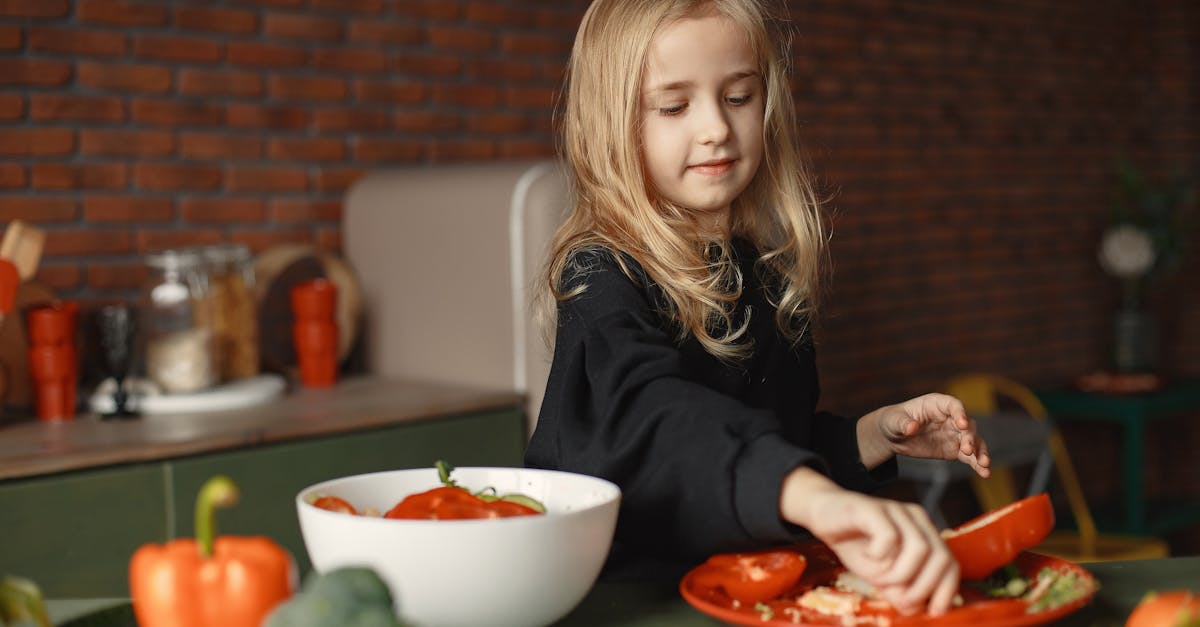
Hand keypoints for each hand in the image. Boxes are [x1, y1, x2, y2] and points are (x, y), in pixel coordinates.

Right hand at [780, 468, 959, 614]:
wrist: (823, 515)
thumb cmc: (855, 544)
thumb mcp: (882, 575)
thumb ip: (901, 591)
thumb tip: (918, 610)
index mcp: (925, 533)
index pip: (951, 564)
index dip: (946, 591)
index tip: (933, 611)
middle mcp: (917, 519)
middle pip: (941, 557)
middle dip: (923, 588)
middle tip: (900, 599)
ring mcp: (896, 511)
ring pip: (919, 549)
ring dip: (900, 574)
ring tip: (879, 578)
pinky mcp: (873, 508)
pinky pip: (889, 536)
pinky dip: (880, 555)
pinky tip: (868, 555)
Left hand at [861, 393, 989, 477]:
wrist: (893, 436)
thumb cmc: (894, 421)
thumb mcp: (894, 420)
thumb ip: (903, 423)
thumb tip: (911, 427)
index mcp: (936, 404)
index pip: (954, 405)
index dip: (960, 413)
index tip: (962, 424)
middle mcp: (950, 418)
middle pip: (968, 425)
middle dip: (970, 437)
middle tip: (967, 450)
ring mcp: (954, 434)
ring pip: (974, 441)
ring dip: (980, 452)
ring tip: (984, 464)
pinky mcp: (954, 449)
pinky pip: (969, 456)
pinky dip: (977, 464)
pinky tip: (984, 473)